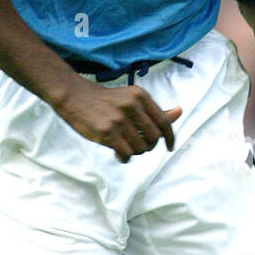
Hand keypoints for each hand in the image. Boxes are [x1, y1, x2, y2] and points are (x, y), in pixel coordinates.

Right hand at [57, 78, 181, 161]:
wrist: (75, 96)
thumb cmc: (107, 101)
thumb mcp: (132, 99)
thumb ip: (154, 109)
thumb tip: (180, 112)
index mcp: (140, 96)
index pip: (164, 122)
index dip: (170, 137)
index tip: (170, 147)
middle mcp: (132, 106)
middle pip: (153, 138)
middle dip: (147, 145)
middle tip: (135, 143)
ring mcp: (119, 119)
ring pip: (140, 148)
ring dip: (133, 151)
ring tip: (123, 145)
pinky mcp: (107, 132)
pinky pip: (126, 154)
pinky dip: (124, 157)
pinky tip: (117, 153)